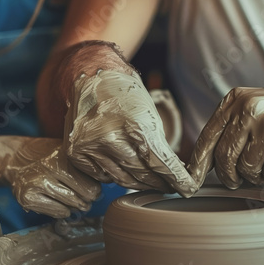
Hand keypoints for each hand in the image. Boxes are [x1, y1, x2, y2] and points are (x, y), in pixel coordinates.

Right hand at [0, 138, 101, 217]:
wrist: (17, 159)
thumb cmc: (50, 158)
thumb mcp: (68, 153)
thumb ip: (87, 167)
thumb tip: (111, 182)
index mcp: (62, 157)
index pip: (93, 186)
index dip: (95, 190)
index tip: (91, 188)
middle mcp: (49, 170)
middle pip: (84, 198)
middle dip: (86, 200)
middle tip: (82, 196)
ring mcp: (36, 185)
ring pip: (71, 207)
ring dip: (75, 205)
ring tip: (70, 197)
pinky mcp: (27, 199)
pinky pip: (58, 213)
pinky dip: (62, 210)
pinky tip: (57, 200)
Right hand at [63, 70, 196, 196]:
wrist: (93, 76)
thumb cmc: (125, 94)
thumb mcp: (150, 116)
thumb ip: (159, 146)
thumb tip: (171, 175)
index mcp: (135, 126)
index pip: (161, 163)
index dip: (177, 179)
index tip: (187, 188)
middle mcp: (110, 138)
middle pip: (142, 175)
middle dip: (160, 183)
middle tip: (170, 185)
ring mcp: (90, 146)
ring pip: (122, 179)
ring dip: (140, 183)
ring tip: (152, 182)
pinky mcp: (76, 152)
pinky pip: (102, 176)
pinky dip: (114, 176)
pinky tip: (123, 169)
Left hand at [188, 87, 263, 187]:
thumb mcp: (255, 111)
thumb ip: (230, 130)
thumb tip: (199, 165)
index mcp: (236, 100)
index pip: (208, 138)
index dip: (198, 165)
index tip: (190, 184)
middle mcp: (249, 109)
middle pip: (224, 158)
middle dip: (230, 176)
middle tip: (239, 178)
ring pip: (246, 169)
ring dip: (257, 174)